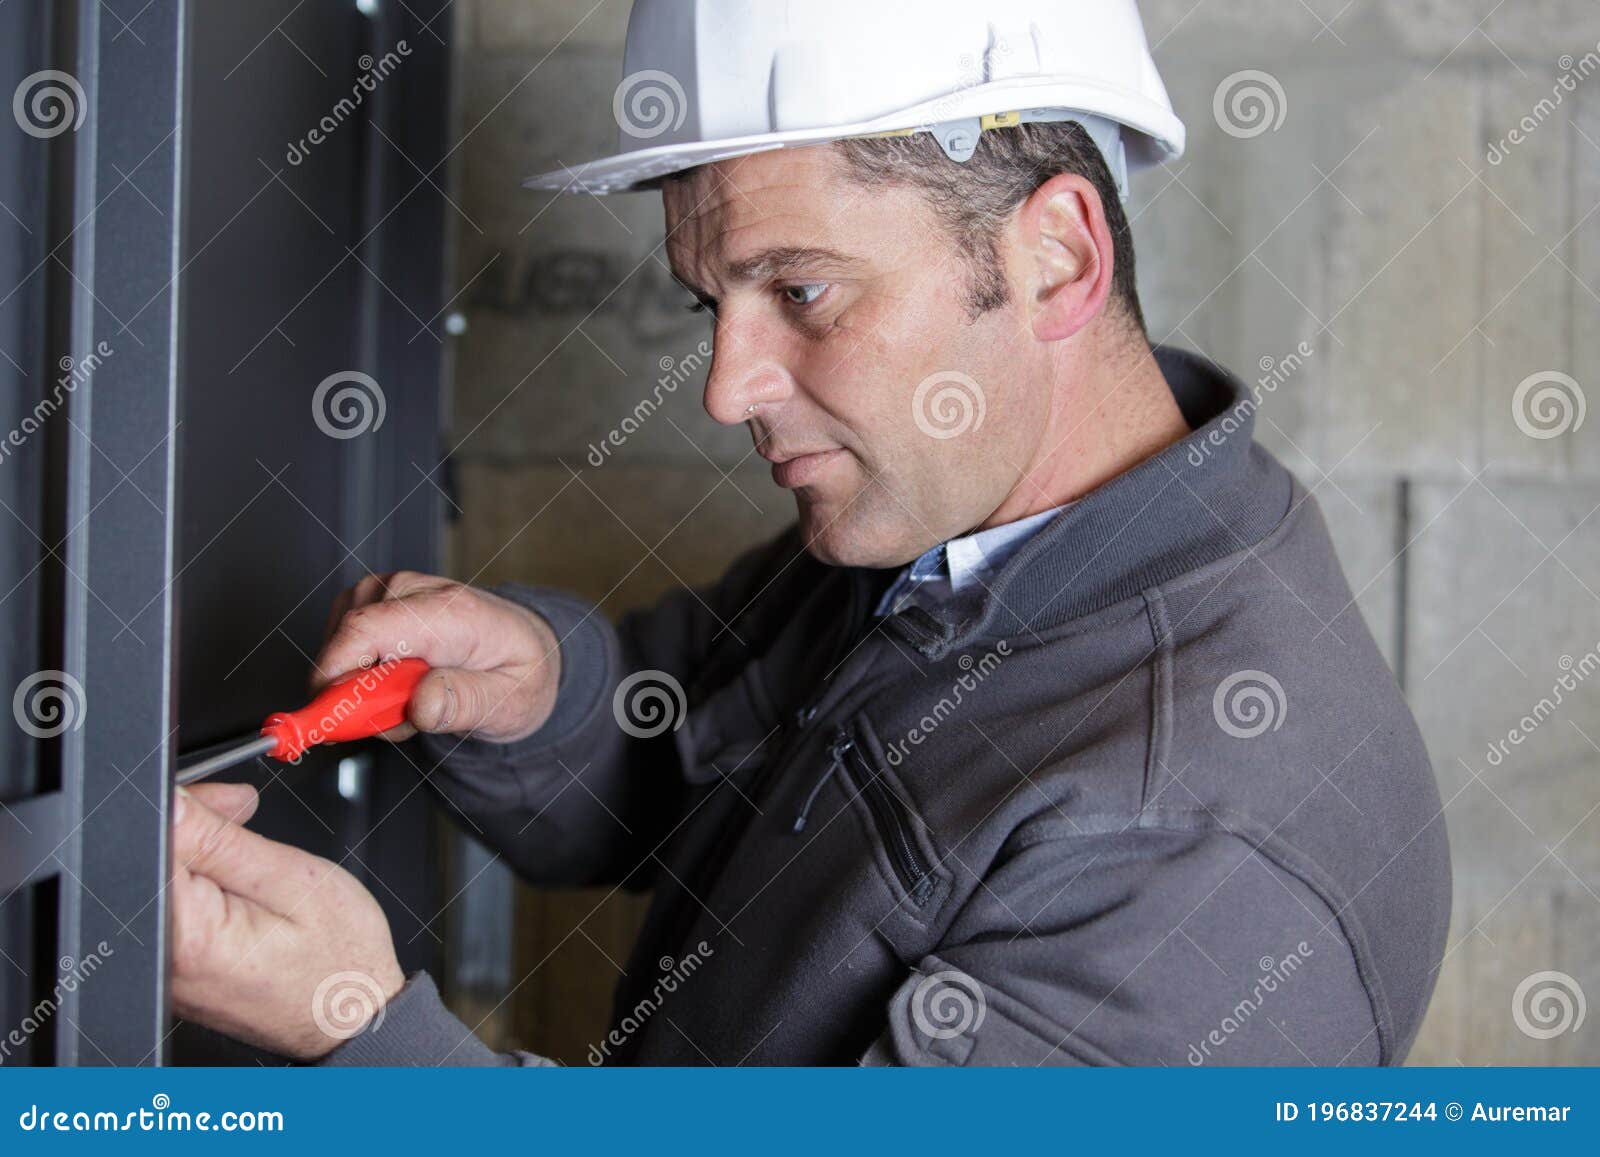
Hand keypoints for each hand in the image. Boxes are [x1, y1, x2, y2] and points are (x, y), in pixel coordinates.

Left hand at [169, 783, 404, 1060]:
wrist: (356, 1016)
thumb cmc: (340, 958)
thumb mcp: (292, 879)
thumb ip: (221, 839)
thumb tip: (170, 803)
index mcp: (188, 935)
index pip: (155, 841)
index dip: (190, 807)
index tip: (229, 804)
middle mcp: (167, 962)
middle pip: (154, 864)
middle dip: (194, 824)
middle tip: (244, 816)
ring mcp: (170, 975)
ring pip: (164, 887)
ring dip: (202, 855)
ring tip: (253, 857)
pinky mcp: (179, 976)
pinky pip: (176, 916)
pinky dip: (204, 890)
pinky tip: (242, 886)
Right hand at [314, 570, 560, 742]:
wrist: (523, 647)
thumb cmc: (516, 671)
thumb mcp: (511, 703)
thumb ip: (466, 703)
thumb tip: (421, 705)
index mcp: (453, 612)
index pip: (368, 630)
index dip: (335, 676)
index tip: (332, 717)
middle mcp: (416, 591)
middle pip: (348, 643)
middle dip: (360, 696)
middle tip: (403, 719)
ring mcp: (390, 590)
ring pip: (340, 647)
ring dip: (364, 688)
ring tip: (410, 698)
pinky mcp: (373, 600)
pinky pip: (342, 645)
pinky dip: (361, 674)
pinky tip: (397, 682)